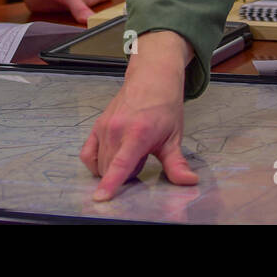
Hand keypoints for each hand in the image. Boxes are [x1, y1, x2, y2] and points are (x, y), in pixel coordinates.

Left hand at [12, 0, 113, 22]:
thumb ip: (80, 9)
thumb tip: (91, 22)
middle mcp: (71, 2)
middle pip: (84, 8)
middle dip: (91, 12)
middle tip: (99, 15)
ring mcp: (57, 5)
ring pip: (68, 16)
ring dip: (72, 21)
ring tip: (77, 26)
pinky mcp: (43, 9)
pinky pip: (50, 21)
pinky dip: (52, 25)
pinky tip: (51, 29)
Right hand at [80, 30, 198, 200]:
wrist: (152, 79)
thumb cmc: (165, 106)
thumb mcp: (174, 136)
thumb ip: (177, 163)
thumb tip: (189, 181)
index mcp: (137, 133)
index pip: (121, 164)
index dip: (110, 183)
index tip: (101, 197)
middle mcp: (117, 130)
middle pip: (111, 169)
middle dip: (125, 175)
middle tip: (143, 161)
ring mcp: (104, 127)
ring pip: (100, 163)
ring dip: (113, 168)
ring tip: (131, 155)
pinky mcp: (97, 125)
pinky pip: (87, 153)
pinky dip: (95, 163)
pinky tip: (110, 160)